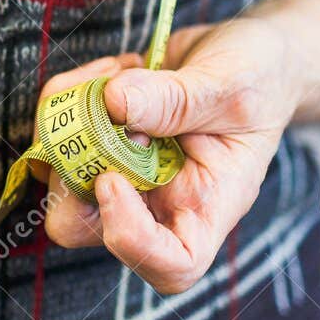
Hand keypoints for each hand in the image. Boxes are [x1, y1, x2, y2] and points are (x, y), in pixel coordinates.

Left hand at [40, 0, 319, 294]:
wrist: (248, 53)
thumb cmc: (261, 79)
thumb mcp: (232, 85)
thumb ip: (177, 99)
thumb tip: (114, 103)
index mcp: (207, 205)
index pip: (171, 265)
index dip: (130, 239)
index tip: (113, 180)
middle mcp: (160, 199)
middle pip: (86, 227)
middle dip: (71, 172)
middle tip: (98, 114)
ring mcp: (126, 172)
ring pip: (59, 176)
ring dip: (69, 119)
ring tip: (117, 75)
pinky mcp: (102, 141)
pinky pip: (58, 130)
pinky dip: (71, 93)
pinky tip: (114, 68)